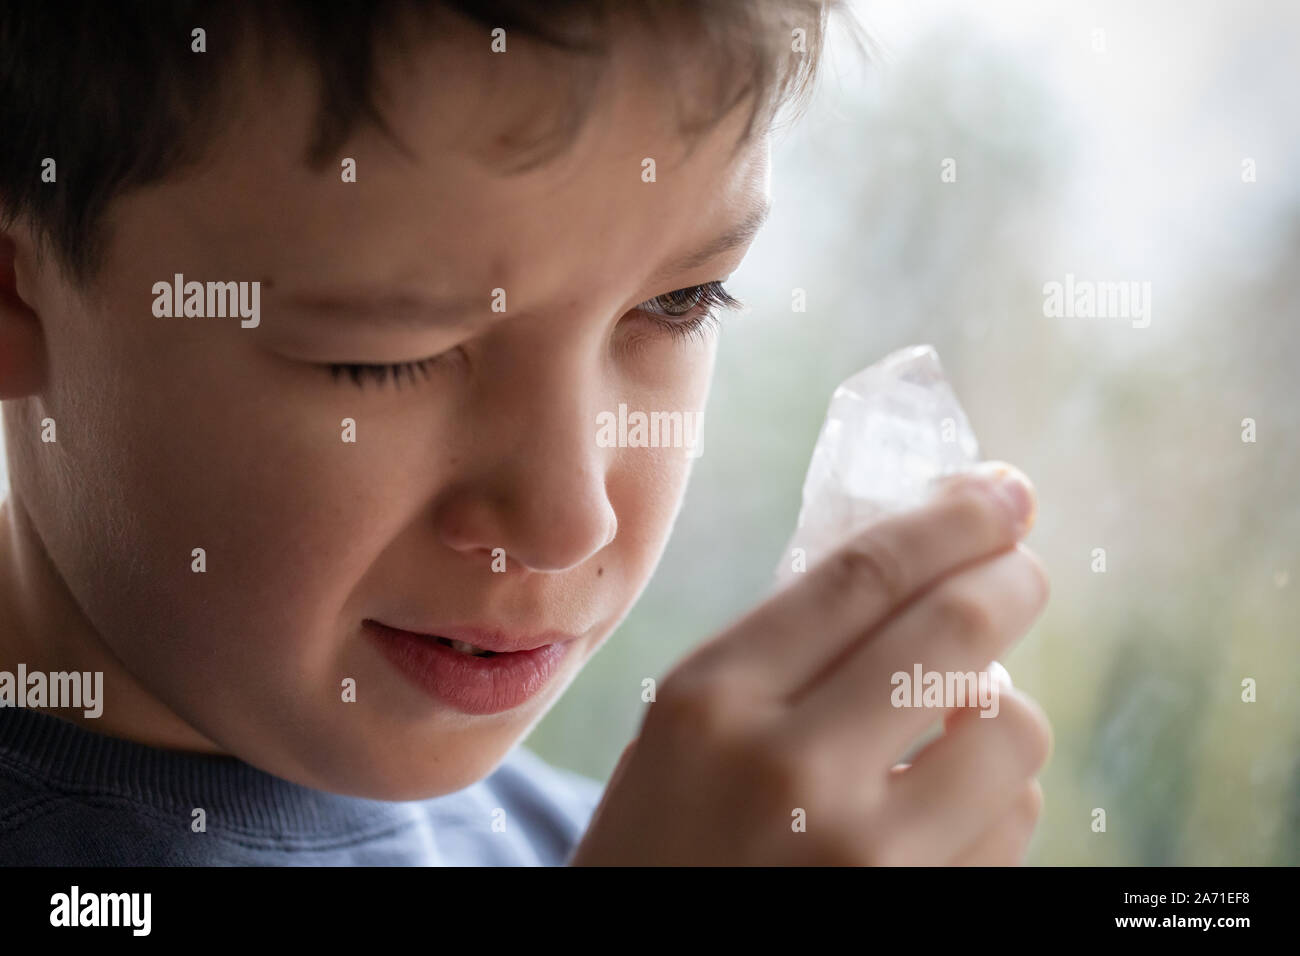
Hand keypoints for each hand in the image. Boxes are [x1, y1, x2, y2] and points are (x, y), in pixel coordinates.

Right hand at [570, 463, 1050, 864]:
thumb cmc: (664, 841)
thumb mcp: (685, 725)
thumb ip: (784, 649)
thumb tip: (928, 562)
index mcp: (713, 700)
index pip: (864, 574)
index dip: (952, 519)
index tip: (1001, 492)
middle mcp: (790, 771)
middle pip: (956, 631)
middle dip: (1012, 578)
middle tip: (1021, 565)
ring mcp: (866, 858)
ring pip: (1010, 731)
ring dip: (1000, 707)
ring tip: (950, 724)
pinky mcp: (923, 912)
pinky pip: (1012, 823)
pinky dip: (995, 794)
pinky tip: (942, 802)